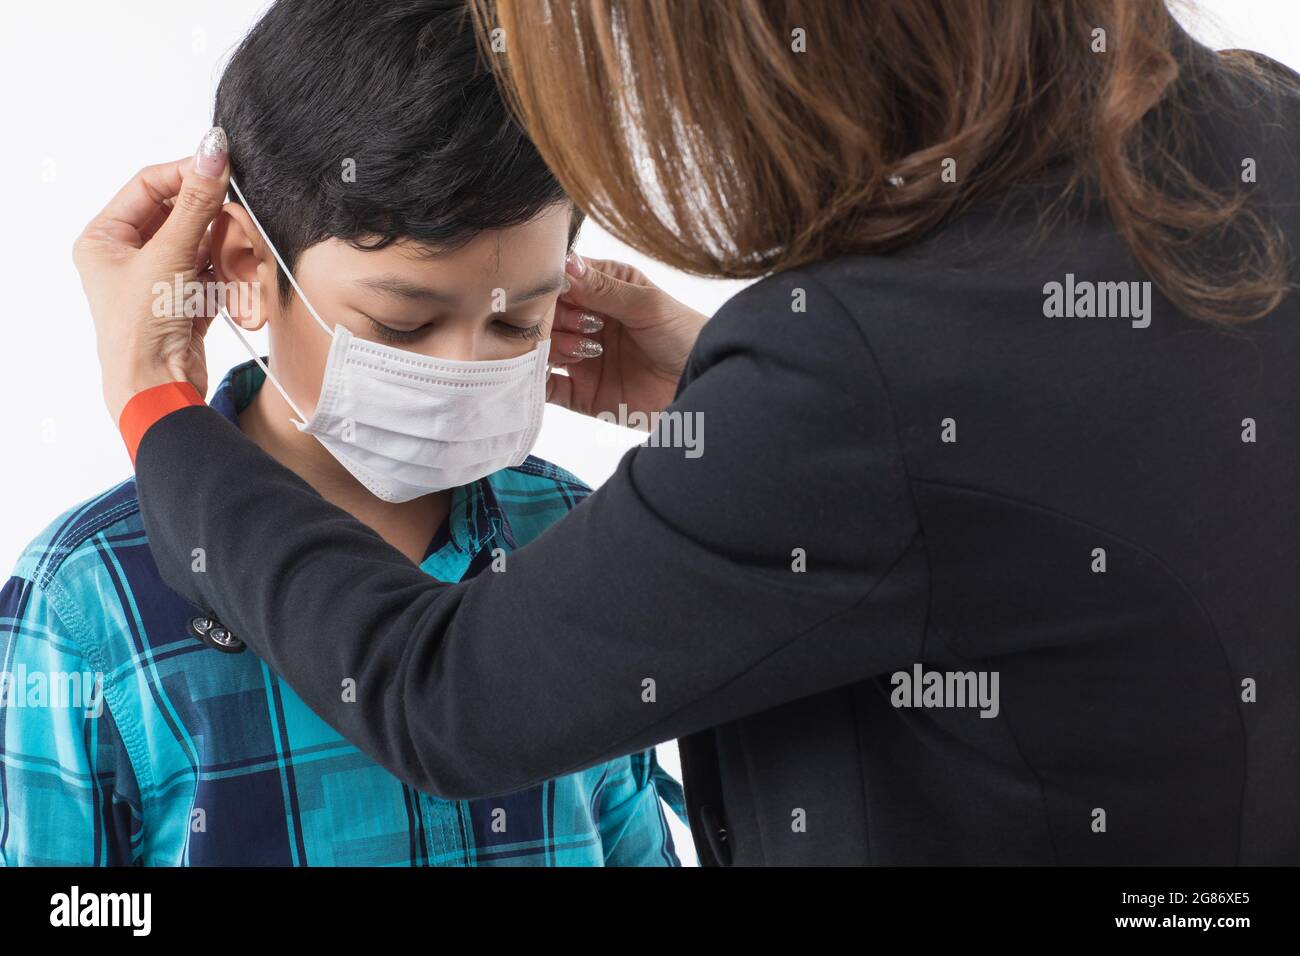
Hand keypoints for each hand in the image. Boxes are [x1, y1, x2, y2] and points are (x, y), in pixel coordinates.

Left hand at [72, 128, 231, 421]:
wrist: (158, 389)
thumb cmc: (142, 330)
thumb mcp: (170, 255)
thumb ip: (197, 202)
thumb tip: (213, 149)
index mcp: (104, 239)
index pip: (149, 186)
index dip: (187, 176)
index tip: (223, 170)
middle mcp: (127, 256)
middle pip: (181, 214)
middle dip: (212, 221)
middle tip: (236, 223)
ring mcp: (158, 279)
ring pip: (202, 243)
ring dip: (225, 252)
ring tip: (237, 264)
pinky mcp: (184, 301)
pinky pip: (214, 272)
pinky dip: (229, 278)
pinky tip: (235, 290)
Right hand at [547, 254, 707, 421]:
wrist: (703, 384)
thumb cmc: (685, 335)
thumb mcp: (647, 305)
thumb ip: (604, 288)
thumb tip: (565, 263)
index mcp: (603, 290)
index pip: (561, 282)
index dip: (551, 288)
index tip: (552, 293)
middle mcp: (586, 321)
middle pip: (545, 316)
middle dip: (555, 320)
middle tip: (584, 326)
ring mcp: (582, 358)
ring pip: (542, 349)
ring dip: (554, 347)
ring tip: (586, 350)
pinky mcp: (581, 392)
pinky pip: (546, 387)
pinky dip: (534, 382)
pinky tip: (540, 375)